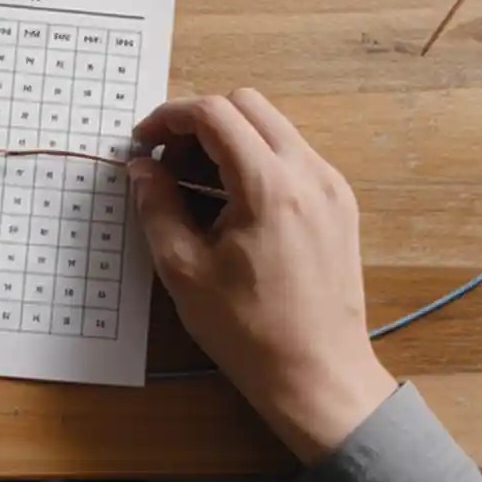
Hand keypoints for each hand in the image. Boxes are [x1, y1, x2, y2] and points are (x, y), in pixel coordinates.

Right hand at [129, 89, 395, 463]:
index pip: (215, 113)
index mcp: (270, 186)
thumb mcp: (184, 269)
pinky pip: (291, 156)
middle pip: (247, 105)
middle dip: (199, 121)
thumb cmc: (250, 332)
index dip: (170, 117)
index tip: (144, 142)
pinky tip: (228, 202)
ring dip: (227, 139)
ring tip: (193, 184)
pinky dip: (254, 160)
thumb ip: (157, 206)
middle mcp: (309, 173)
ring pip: (272, 127)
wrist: (319, 375)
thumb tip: (143, 168)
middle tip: (167, 160)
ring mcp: (330, 186)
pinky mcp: (338, 204)